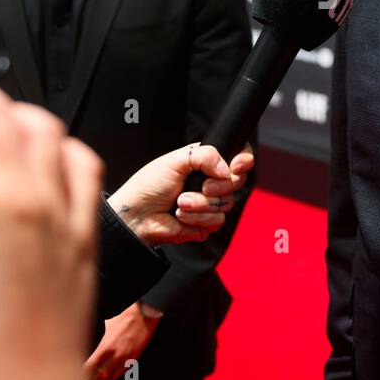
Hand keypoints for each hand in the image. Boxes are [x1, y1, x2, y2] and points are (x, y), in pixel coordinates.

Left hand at [84, 302, 158, 379]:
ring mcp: (124, 359)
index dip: (84, 373)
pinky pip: (121, 373)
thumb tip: (92, 331)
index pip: (90, 365)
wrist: (142, 317)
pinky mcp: (132, 360)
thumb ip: (101, 334)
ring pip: (110, 377)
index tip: (78, 376)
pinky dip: (113, 377)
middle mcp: (114, 355)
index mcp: (105, 346)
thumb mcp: (107, 326)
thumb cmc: (124, 319)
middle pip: (99, 375)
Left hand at [108, 142, 253, 245]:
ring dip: (201, 204)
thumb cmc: (150, 185)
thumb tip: (227, 169)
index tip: (237, 166)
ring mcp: (209, 204)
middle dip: (220, 185)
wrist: (136, 215)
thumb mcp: (176, 160)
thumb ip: (205, 155)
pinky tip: (181, 215)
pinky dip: (197, 218)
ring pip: (227, 204)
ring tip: (180, 202)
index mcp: (205, 162)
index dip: (244, 161)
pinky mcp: (206, 224)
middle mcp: (211, 181)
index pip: (238, 157)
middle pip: (238, 181)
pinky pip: (217, 221)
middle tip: (203, 186)